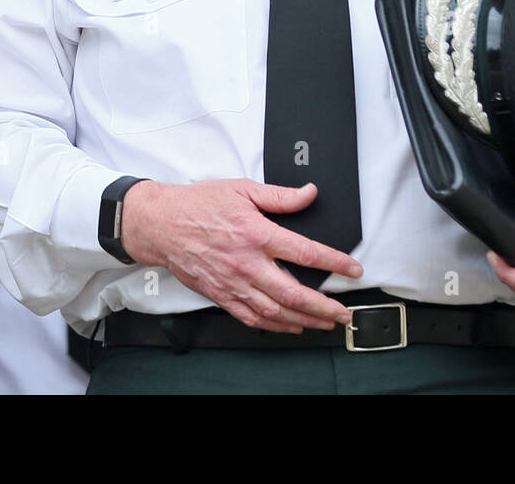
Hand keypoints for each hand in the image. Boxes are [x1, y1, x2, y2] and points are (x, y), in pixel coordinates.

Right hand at [121, 178, 362, 333]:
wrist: (161, 224)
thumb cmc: (199, 205)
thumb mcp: (242, 189)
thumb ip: (279, 195)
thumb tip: (309, 193)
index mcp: (256, 234)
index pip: (305, 252)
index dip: (334, 262)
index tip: (353, 269)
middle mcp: (247, 263)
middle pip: (294, 292)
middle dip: (324, 306)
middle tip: (343, 312)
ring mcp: (234, 283)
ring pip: (275, 310)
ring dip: (303, 319)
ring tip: (323, 322)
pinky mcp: (221, 295)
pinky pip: (251, 317)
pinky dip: (273, 325)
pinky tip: (288, 326)